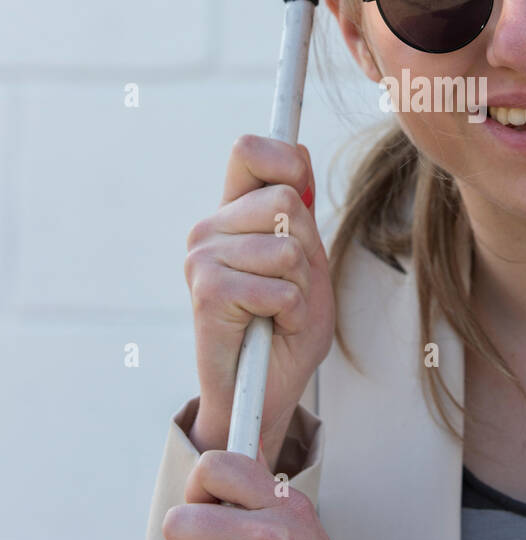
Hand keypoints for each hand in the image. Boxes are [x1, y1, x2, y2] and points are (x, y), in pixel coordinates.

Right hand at [184, 135, 335, 451]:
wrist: (264, 390)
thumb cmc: (287, 327)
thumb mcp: (308, 260)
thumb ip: (301, 213)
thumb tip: (298, 156)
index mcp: (233, 213)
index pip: (250, 149)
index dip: (286, 161)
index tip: (301, 190)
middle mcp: (210, 227)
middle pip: (285, 201)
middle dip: (306, 251)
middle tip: (289, 288)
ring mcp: (202, 257)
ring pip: (287, 248)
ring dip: (299, 289)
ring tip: (278, 312)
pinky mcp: (207, 291)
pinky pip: (280, 289)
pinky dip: (291, 314)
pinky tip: (270, 328)